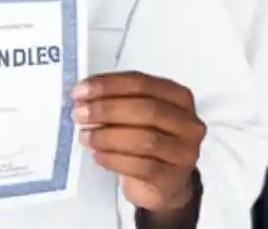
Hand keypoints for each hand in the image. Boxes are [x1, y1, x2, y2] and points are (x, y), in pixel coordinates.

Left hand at [73, 72, 203, 222]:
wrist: (162, 184)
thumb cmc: (146, 141)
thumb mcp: (136, 115)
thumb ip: (116, 100)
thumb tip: (82, 95)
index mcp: (178, 97)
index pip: (142, 83)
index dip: (108, 85)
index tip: (80, 92)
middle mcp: (188, 123)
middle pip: (146, 109)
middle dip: (107, 109)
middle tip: (79, 114)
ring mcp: (185, 152)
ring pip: (145, 139)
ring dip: (107, 136)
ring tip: (85, 136)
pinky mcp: (173, 179)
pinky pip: (141, 166)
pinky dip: (114, 159)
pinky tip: (97, 155)